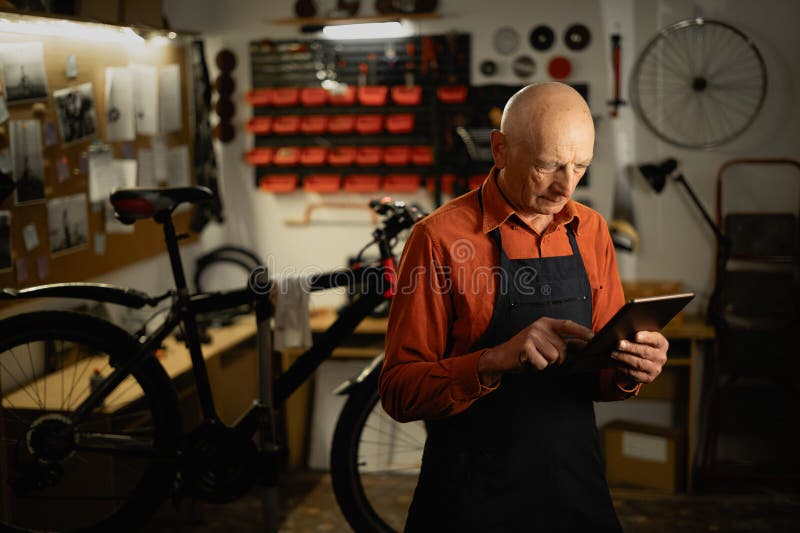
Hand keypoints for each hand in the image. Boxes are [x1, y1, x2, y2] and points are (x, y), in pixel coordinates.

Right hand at [478, 317, 594, 384]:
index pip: (568, 325)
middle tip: (541, 356)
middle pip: (563, 349)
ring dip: (546, 363)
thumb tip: (585, 346)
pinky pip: (543, 364)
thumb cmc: (526, 352)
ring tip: (534, 358)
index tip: (595, 338)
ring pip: (554, 358)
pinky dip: (537, 367)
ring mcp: (532, 335)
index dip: (583, 332)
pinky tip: (528, 361)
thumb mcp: (545, 343)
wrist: (501, 357)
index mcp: (546, 323)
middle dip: (556, 359)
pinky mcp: (526, 346)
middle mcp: (539, 326)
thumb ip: (563, 343)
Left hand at [610, 331, 668, 383]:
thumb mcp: (641, 339)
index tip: (636, 336)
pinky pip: (634, 373)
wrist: (641, 362)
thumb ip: (636, 335)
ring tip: (613, 353)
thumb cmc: (639, 345)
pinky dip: (623, 368)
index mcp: (662, 344)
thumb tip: (623, 335)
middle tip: (619, 344)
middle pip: (645, 351)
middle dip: (631, 347)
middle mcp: (661, 357)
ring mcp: (655, 369)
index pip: (656, 340)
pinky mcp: (648, 378)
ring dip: (624, 358)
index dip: (646, 337)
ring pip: (639, 363)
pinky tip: (616, 363)